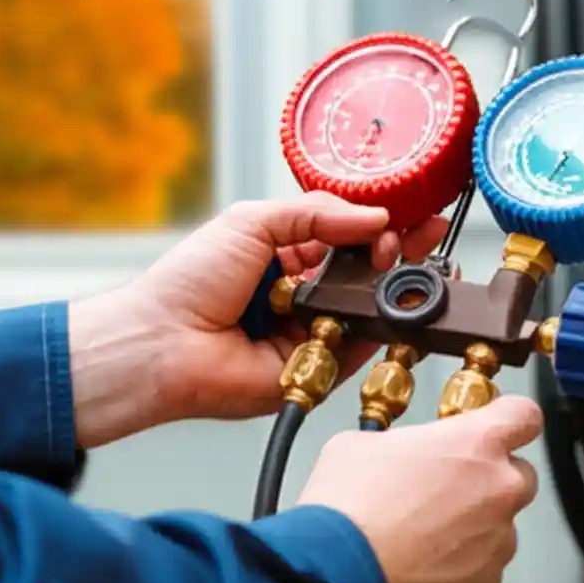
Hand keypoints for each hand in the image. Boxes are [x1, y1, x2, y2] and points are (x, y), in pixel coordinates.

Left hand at [68, 192, 447, 448]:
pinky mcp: (317, 369)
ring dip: (388, 285)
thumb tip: (374, 217)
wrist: (162, 341)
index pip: (348, 236)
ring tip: (397, 261)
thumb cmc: (188, 281)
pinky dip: (373, 327)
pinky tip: (380, 303)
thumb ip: (315, 213)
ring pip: (367, 309)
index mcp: (286, 254)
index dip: (381, 226)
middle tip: (420, 236)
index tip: (413, 214)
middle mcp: (303, 294)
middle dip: (396, 251)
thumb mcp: (251, 221)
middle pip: (366, 272)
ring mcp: (313, 332)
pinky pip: (358, 349)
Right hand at [297, 396, 543, 582]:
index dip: (509, 418)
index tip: (500, 423)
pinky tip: (420, 569)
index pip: (523, 415)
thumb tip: (397, 452)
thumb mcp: (361, 446)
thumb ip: (402, 442)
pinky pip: (482, 574)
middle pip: (518, 476)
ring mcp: (497, 545)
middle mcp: (499, 492)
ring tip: (421, 538)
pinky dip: (460, 572)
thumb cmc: (346, 511)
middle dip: (489, 480)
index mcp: (476, 444)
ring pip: (499, 530)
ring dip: (471, 529)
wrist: (335, 577)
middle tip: (445, 490)